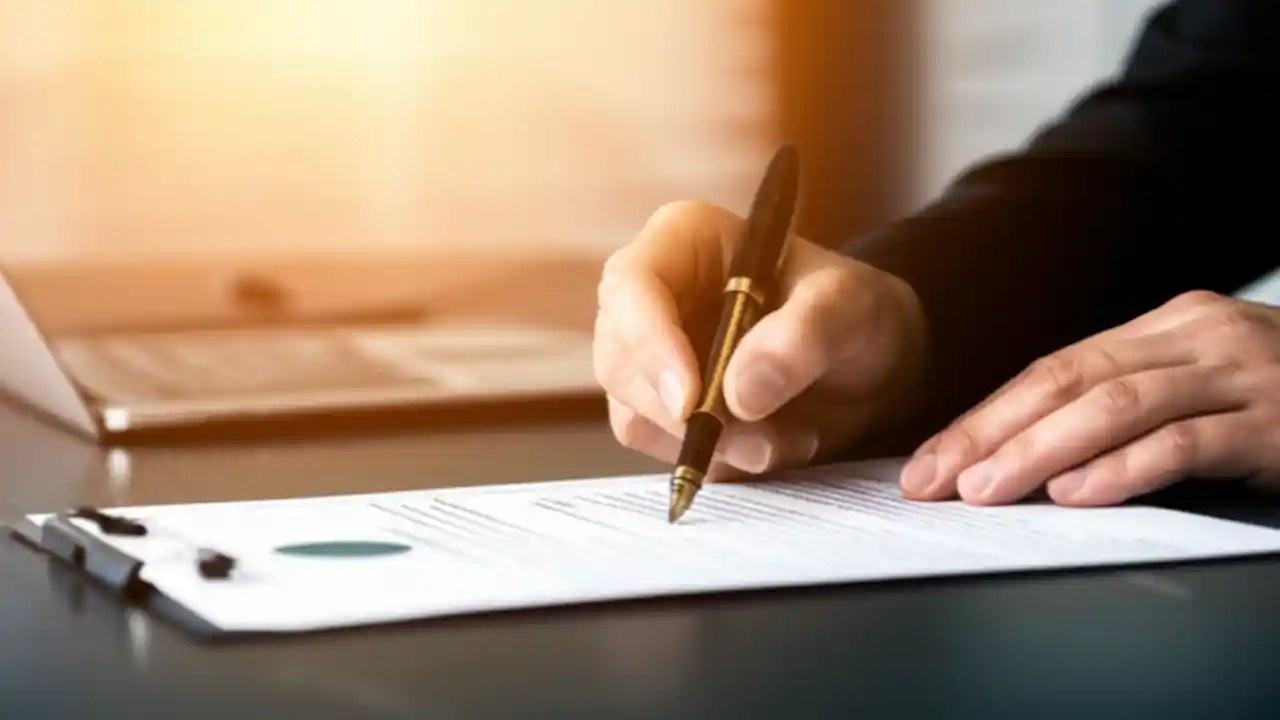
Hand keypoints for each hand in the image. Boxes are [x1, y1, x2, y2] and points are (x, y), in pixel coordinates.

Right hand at [594, 201, 928, 476]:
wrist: (869, 364)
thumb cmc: (854, 312)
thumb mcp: (851, 308)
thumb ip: (803, 337)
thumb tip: (739, 394)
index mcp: (682, 240)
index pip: (631, 286)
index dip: (649, 343)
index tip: (691, 402)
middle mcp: (652, 294)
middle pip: (619, 360)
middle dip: (683, 414)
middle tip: (759, 443)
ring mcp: (649, 354)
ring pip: (634, 412)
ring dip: (707, 445)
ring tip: (787, 440)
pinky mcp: (661, 406)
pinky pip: (659, 446)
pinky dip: (712, 460)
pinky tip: (769, 445)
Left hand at [902, 290, 1279, 505]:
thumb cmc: (1275, 401)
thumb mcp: (1195, 385)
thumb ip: (1122, 403)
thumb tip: (1019, 451)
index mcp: (1164, 326)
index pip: (1053, 369)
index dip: (984, 416)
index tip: (930, 461)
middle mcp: (1195, 336)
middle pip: (1068, 380)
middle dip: (990, 433)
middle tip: (936, 480)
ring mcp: (1238, 372)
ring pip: (1115, 405)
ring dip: (1038, 451)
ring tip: (985, 489)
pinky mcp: (1274, 421)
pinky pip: (1185, 442)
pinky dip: (1124, 467)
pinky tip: (1076, 492)